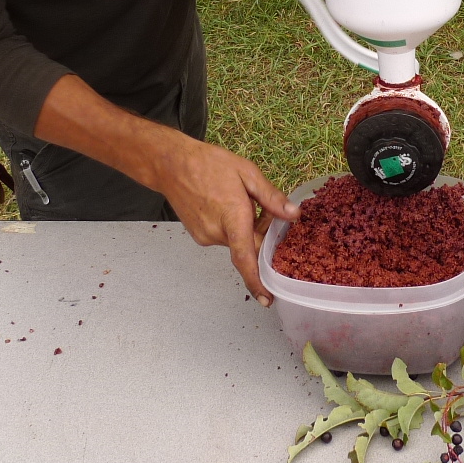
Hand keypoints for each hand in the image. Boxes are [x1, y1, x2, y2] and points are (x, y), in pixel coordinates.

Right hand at [147, 132, 298, 304]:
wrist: (171, 165)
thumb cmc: (208, 164)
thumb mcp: (246, 172)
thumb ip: (271, 197)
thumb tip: (293, 215)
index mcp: (232, 217)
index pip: (245, 259)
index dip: (257, 281)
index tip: (267, 299)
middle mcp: (217, 233)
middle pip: (248, 246)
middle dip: (260, 234)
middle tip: (260, 209)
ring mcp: (205, 237)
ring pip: (235, 241)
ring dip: (244, 229)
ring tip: (239, 199)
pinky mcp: (198, 236)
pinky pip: (223, 237)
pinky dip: (231, 228)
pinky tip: (225, 204)